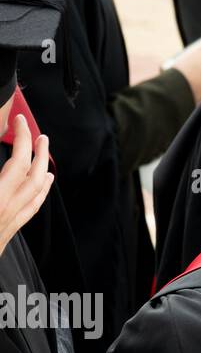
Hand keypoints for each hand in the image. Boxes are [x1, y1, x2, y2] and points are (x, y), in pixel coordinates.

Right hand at [0, 113, 52, 255]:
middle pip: (33, 174)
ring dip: (43, 168)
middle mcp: (6, 209)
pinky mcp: (7, 232)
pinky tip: (43, 185)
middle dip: (39, 150)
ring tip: (45, 153)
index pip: (17, 161)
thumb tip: (6, 167)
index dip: (21, 138)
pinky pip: (32, 209)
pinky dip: (41, 192)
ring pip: (36, 192)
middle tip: (38, 133)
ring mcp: (9, 222)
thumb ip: (0, 178)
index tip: (18, 120)